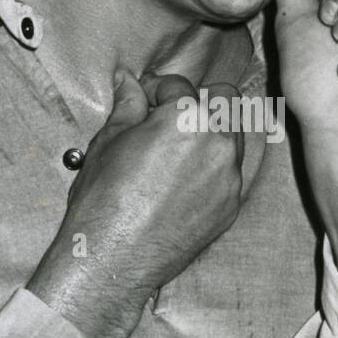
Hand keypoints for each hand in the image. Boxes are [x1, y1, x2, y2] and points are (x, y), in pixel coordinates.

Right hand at [28, 70, 242, 337]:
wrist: (112, 256)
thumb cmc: (104, 199)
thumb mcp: (109, 142)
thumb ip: (127, 105)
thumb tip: (127, 81)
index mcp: (187, 117)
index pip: (178, 85)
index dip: (155, 90)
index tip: (142, 101)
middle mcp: (218, 142)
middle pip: (225, 100)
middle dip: (199, 101)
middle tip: (168, 118)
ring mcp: (229, 177)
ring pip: (233, 136)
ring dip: (210, 133)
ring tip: (175, 151)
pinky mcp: (230, 206)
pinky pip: (229, 173)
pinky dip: (211, 168)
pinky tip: (181, 183)